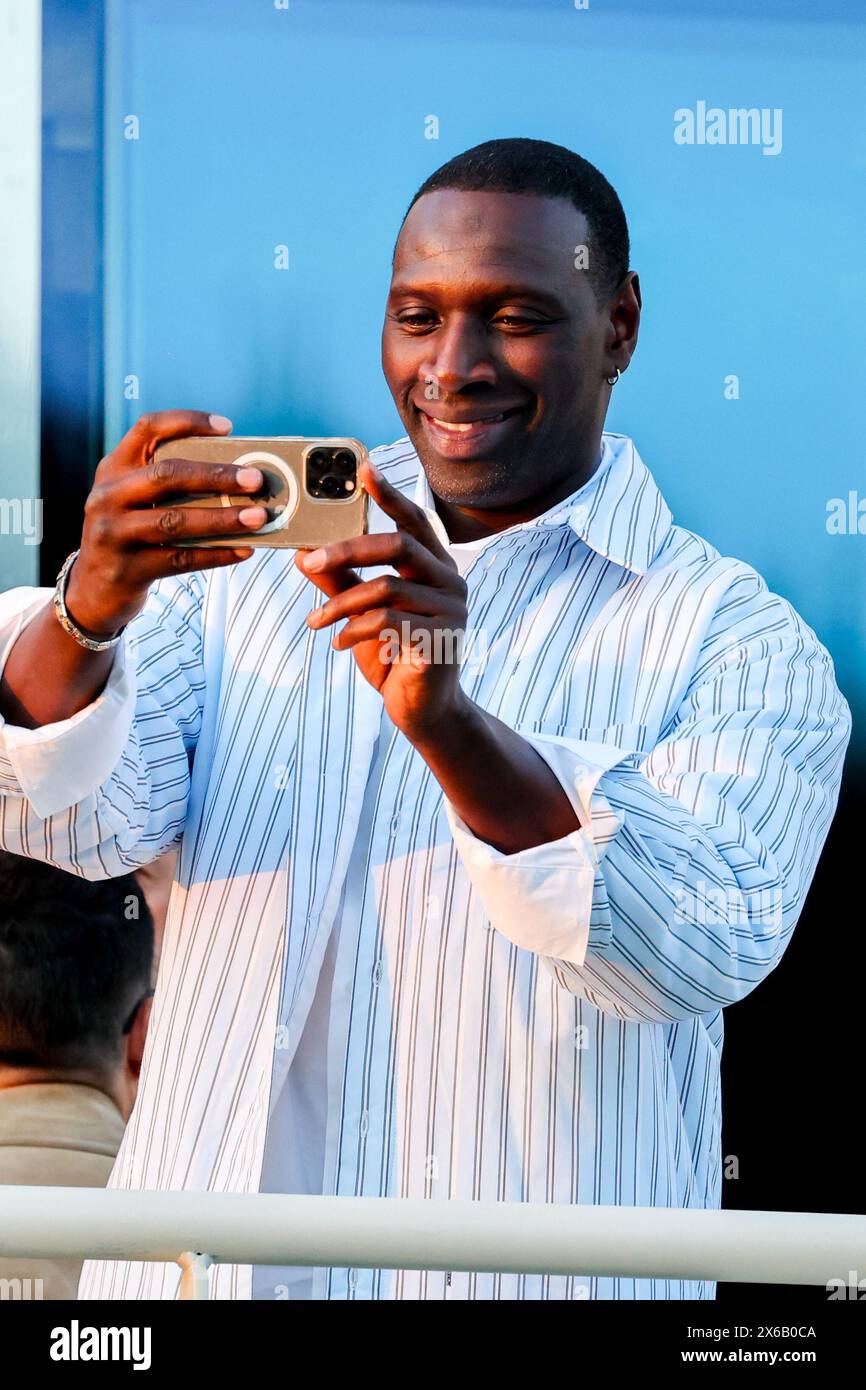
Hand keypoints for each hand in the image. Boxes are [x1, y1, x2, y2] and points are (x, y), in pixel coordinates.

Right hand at [66, 410, 268, 636]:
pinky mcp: (126, 569)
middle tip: (256, 480)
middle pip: (166, 475)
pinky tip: (244, 550)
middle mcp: (107, 496)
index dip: (187, 422)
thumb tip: (238, 478)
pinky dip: (216, 554)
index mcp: (114, 469)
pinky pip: (180, 559)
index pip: (147, 429)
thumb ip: (170, 485)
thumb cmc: (130, 535)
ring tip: (258, 518)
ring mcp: (112, 534)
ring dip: (222, 518)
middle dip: (216, 475)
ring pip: (175, 521)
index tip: (227, 427)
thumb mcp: (135, 501)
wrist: (93, 591)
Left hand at [295, 459, 468, 739]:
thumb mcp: (360, 614)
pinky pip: (388, 621)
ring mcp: (450, 610)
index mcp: (435, 567)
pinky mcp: (440, 639)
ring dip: (341, 603)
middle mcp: (449, 582)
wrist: (422, 711)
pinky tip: (339, 643)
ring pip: (387, 586)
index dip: (390, 495)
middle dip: (348, 548)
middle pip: (399, 545)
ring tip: (315, 621)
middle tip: (308, 560)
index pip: (415, 521)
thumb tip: (304, 553)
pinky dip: (355, 629)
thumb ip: (340, 582)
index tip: (363, 469)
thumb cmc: (394, 656)